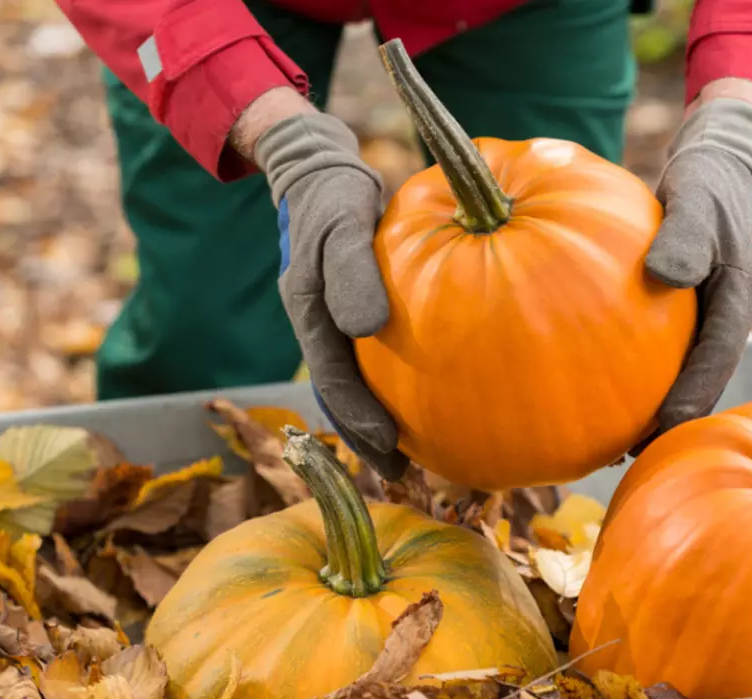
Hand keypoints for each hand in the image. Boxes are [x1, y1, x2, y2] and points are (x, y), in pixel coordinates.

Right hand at [251, 109, 409, 480]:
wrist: (327, 171)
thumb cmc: (333, 196)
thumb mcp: (340, 224)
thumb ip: (350, 271)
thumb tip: (365, 327)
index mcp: (310, 316)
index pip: (332, 380)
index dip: (357, 419)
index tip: (388, 446)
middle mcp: (325, 327)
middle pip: (346, 396)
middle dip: (370, 438)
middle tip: (405, 474)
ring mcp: (344, 323)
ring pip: (363, 383)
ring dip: (386, 420)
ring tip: (420, 456)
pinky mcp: (367, 314)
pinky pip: (384, 358)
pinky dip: (404, 383)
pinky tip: (441, 397)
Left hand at [641, 82, 751, 442]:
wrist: (712, 164)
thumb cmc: (707, 180)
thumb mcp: (698, 199)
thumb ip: (685, 234)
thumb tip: (665, 274)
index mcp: (737, 299)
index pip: (718, 358)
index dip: (694, 397)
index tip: (665, 429)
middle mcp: (721, 317)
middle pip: (698, 379)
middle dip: (669, 421)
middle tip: (630, 454)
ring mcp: (700, 317)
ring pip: (677, 371)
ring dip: (649, 406)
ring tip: (609, 442)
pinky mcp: (677, 312)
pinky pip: (654, 350)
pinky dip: (631, 373)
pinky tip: (591, 390)